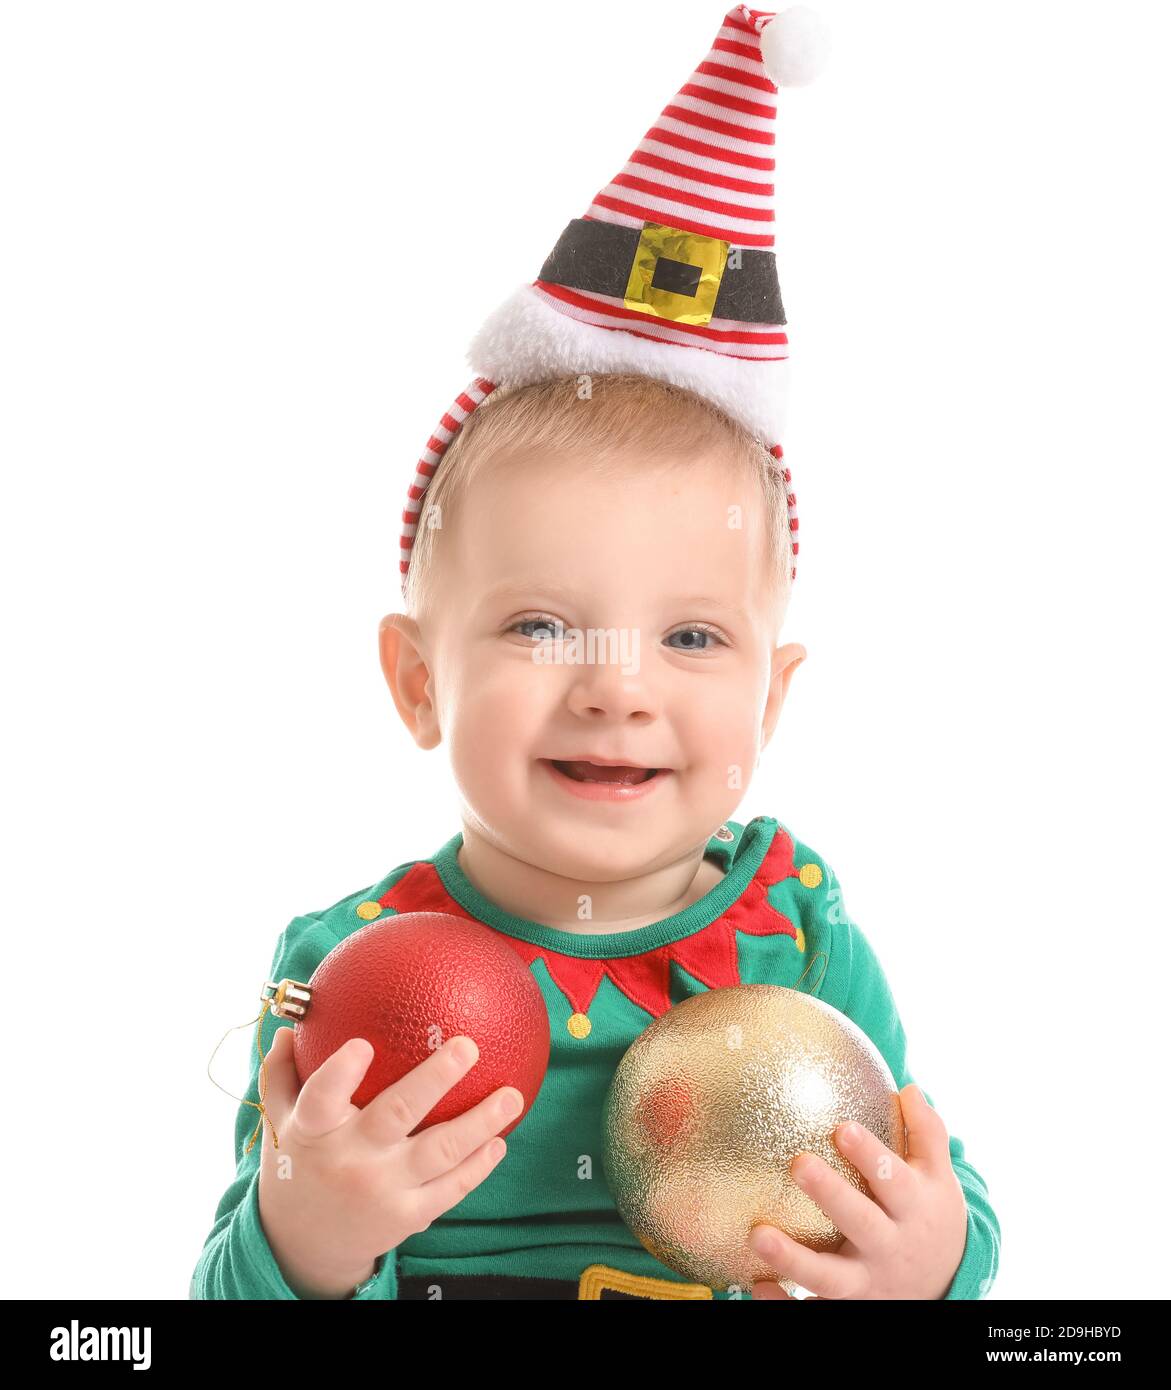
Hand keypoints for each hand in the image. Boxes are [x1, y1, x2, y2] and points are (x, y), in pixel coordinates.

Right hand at [256, 1028, 521, 1298]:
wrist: (304, 1245)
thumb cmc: (297, 1164)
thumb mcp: (279, 1121)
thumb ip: (282, 1074)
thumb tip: (288, 1028)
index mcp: (314, 1131)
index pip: (322, 1099)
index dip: (342, 1073)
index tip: (364, 1044)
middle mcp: (351, 1160)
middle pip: (397, 1114)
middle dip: (435, 1079)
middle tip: (469, 1046)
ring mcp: (383, 1190)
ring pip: (439, 1152)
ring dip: (480, 1123)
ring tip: (512, 1096)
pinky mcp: (407, 1216)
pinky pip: (450, 1188)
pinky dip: (478, 1166)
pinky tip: (500, 1141)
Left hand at [747, 1083, 967, 1299]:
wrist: (947, 1285)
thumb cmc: (928, 1214)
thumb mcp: (938, 1176)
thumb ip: (927, 1132)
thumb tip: (910, 1087)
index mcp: (912, 1208)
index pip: (892, 1179)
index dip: (869, 1155)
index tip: (842, 1128)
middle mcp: (890, 1247)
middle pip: (861, 1223)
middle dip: (831, 1195)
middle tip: (798, 1163)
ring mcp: (868, 1283)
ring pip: (830, 1277)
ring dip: (793, 1259)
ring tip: (757, 1234)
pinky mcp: (849, 1307)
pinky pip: (816, 1312)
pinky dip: (786, 1304)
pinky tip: (757, 1286)